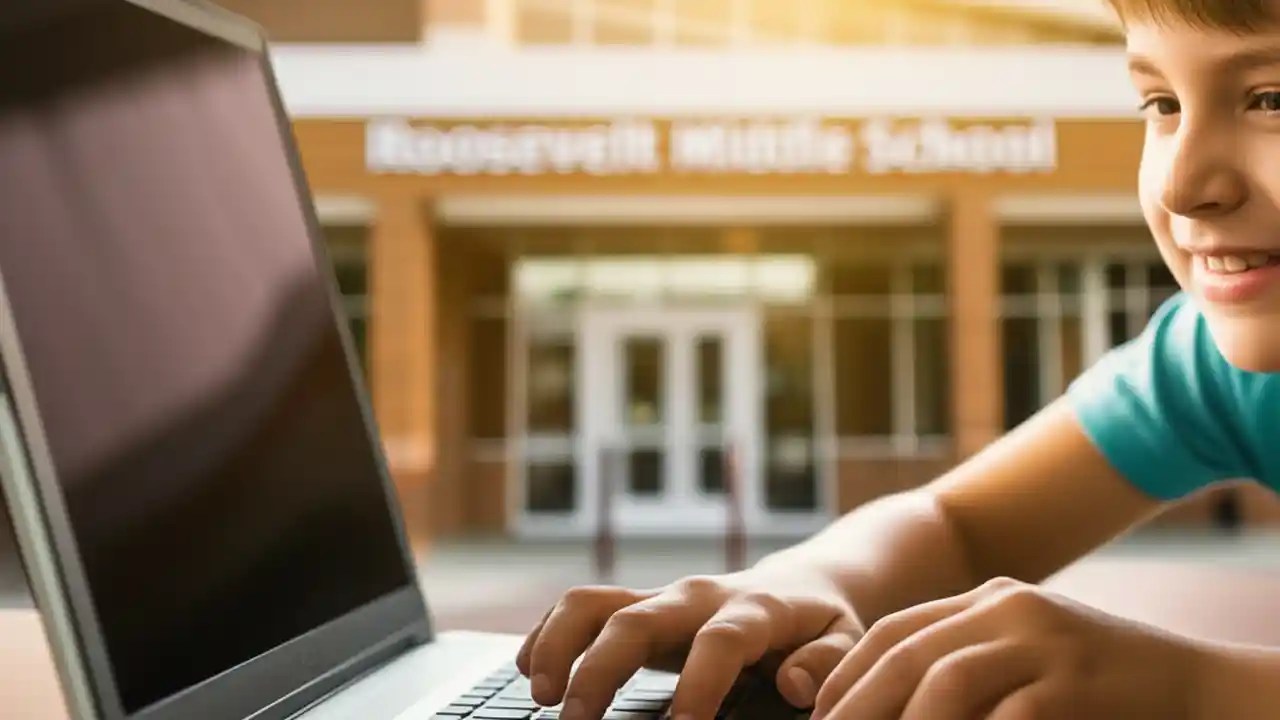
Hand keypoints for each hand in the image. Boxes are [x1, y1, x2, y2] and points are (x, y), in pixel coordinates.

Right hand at [515, 566, 863, 719]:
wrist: (805, 580)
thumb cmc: (822, 623)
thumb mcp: (846, 640)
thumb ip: (826, 663)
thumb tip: (795, 685)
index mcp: (753, 609)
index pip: (720, 640)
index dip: (701, 682)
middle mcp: (698, 597)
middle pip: (637, 618)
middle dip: (602, 668)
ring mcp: (663, 598)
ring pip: (597, 603)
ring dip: (561, 642)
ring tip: (540, 694)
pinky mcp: (640, 605)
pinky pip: (584, 607)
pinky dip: (551, 632)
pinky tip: (530, 669)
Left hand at [812, 577, 1206, 719]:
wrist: (1188, 683)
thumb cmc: (1093, 681)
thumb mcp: (1022, 652)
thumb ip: (965, 661)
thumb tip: (892, 701)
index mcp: (988, 598)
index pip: (896, 630)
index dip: (850, 672)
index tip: (820, 711)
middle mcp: (1007, 609)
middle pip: (908, 652)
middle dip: (859, 701)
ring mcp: (1041, 641)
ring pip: (946, 680)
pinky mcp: (1072, 681)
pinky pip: (1007, 715)